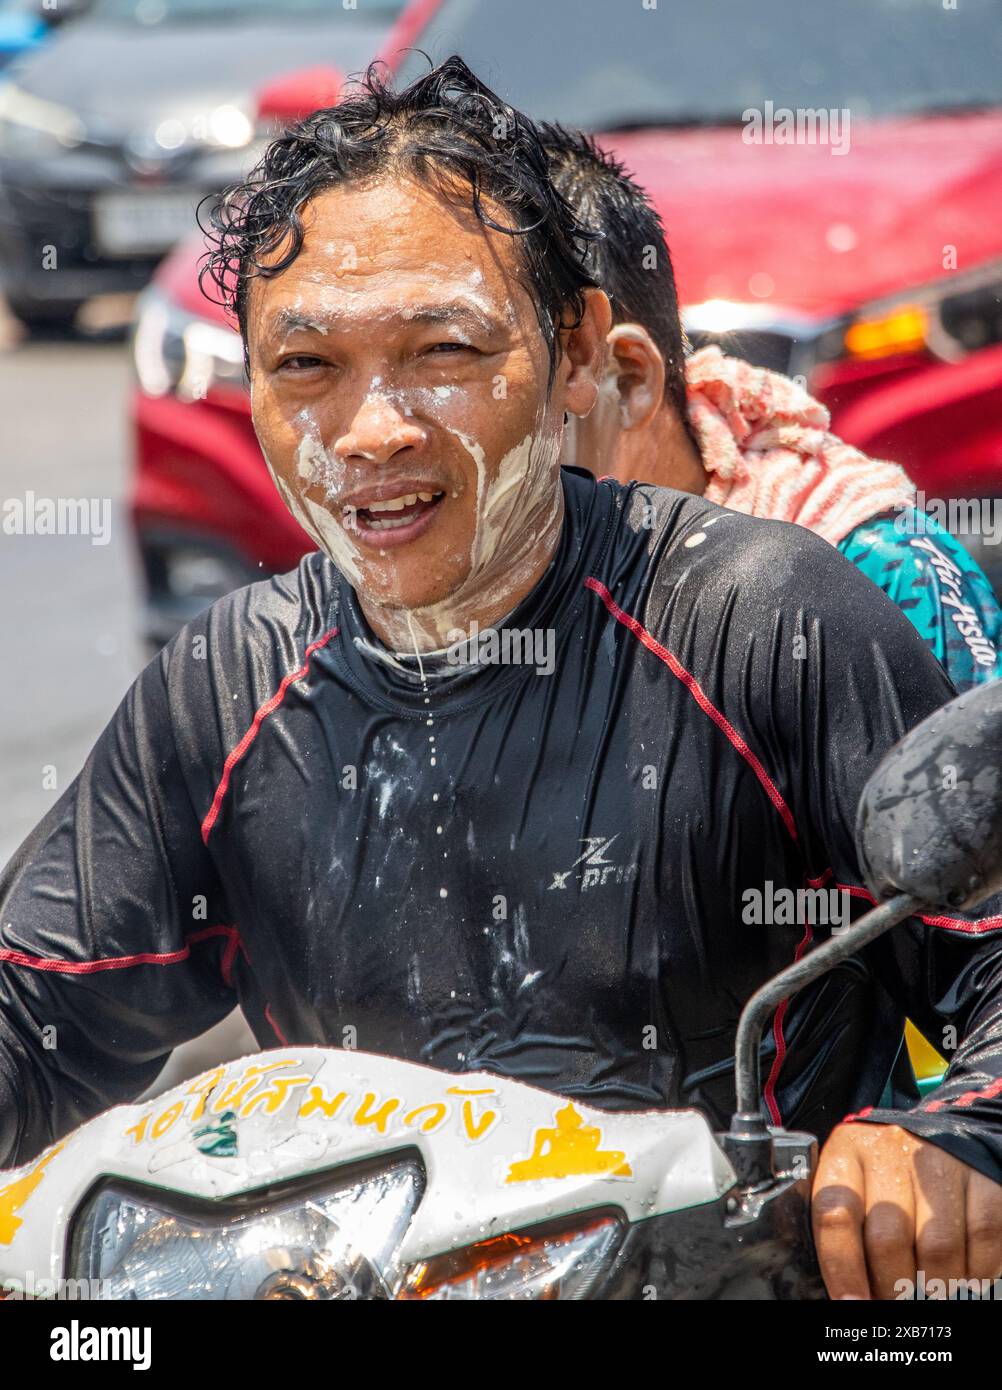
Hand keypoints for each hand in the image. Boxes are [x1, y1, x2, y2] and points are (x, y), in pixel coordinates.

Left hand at [812, 1121, 1001, 1298]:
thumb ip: (844, 1230)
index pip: (834, 1213)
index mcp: (846, 1154)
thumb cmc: (884, 1177)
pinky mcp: (981, 1175)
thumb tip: (847, 1294)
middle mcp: (890, 1150)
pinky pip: (982, 1237)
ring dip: (933, 1286)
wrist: (933, 1137)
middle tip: (894, 1302)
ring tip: (927, 1293)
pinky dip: (975, 1271)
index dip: (842, 1267)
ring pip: (937, 1246)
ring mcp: (939, 1160)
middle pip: (888, 1238)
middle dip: (891, 1287)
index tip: (852, 1302)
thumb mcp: (852, 1187)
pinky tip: (963, 1277)